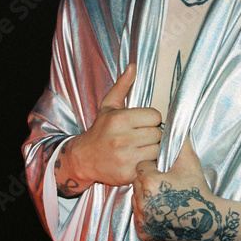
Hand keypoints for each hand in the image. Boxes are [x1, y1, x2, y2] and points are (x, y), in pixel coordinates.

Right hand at [64, 64, 162, 187]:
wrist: (83, 158)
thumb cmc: (100, 130)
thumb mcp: (108, 106)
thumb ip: (122, 86)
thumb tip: (133, 66)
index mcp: (120, 119)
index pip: (155, 116)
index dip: (151, 119)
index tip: (143, 123)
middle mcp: (122, 138)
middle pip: (157, 134)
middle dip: (152, 135)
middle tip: (142, 136)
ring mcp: (125, 157)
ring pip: (157, 150)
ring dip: (152, 150)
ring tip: (141, 148)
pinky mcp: (128, 173)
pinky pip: (151, 165)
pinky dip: (148, 163)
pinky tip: (139, 159)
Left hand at [132, 138, 231, 240]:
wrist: (209, 223)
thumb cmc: (199, 191)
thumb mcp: (190, 162)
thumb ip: (179, 141)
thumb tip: (175, 124)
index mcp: (150, 183)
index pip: (142, 168)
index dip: (154, 170)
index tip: (166, 176)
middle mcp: (143, 202)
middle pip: (137, 184)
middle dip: (149, 184)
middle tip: (167, 189)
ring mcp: (142, 220)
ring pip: (137, 201)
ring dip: (147, 199)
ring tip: (166, 201)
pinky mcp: (143, 233)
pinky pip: (139, 218)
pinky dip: (148, 216)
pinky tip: (163, 214)